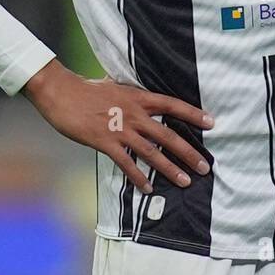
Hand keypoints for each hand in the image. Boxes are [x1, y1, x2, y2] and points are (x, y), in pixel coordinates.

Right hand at [22, 58, 213, 192]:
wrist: (62, 92)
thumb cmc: (87, 89)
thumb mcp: (116, 86)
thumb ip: (132, 95)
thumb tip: (141, 96)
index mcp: (139, 98)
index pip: (173, 105)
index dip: (193, 114)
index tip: (212, 122)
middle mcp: (135, 114)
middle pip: (169, 135)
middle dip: (188, 152)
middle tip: (204, 167)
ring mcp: (121, 129)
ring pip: (152, 152)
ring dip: (169, 169)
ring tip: (184, 181)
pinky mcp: (105, 142)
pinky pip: (126, 163)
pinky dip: (138, 176)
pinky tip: (147, 187)